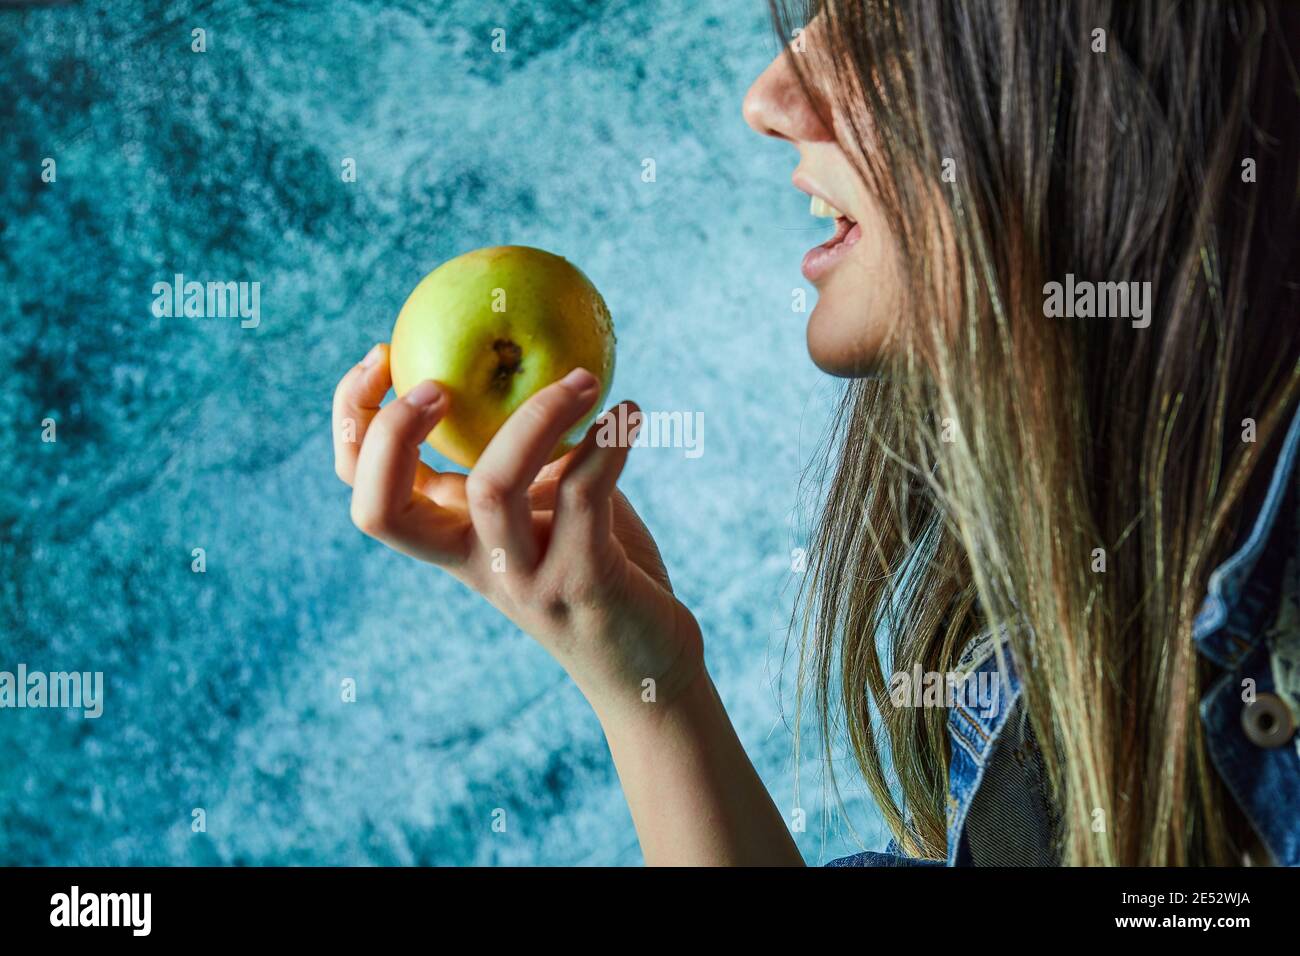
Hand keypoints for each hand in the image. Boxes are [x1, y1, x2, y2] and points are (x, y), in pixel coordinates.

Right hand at [331, 344, 703, 715]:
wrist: (648, 660)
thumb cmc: (595, 562)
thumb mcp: (543, 502)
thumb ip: (522, 448)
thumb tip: (528, 355)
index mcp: (452, 535)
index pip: (363, 487)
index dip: (351, 421)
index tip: (382, 356)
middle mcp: (473, 560)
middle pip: (382, 508)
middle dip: (392, 435)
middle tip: (440, 384)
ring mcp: (522, 578)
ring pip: (493, 487)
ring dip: (537, 416)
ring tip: (585, 380)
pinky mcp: (581, 584)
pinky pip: (583, 494)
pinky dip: (607, 445)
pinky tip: (631, 416)